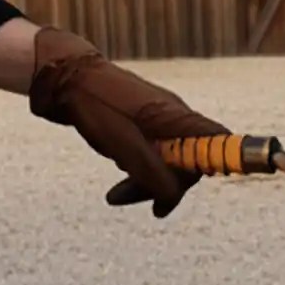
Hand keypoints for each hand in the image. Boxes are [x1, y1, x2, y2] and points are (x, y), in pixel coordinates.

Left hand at [27, 28, 228, 217]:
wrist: (64, 75)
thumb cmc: (96, 106)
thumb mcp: (123, 144)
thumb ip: (150, 172)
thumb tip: (173, 196)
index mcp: (177, 118)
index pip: (219, 141)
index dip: (219, 163)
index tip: (198, 185)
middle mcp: (175, 117)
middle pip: (191, 159)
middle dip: (170, 185)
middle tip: (151, 208)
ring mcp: (160, 119)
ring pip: (168, 159)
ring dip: (147, 182)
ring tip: (114, 197)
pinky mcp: (144, 122)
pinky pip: (153, 152)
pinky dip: (139, 170)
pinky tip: (118, 179)